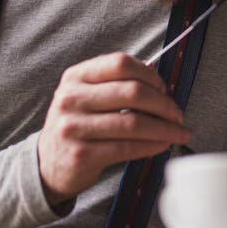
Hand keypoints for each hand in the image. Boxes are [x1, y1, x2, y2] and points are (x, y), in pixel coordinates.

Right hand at [37, 52, 189, 205]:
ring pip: (133, 123)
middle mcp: (71, 98)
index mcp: (76, 76)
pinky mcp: (81, 155)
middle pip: (132, 92)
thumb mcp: (87, 95)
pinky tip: (162, 145)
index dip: (150, 75)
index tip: (165, 89)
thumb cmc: (79, 124)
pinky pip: (126, 148)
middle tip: (178, 114)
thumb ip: (117, 82)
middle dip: (164, 104)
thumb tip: (158, 78)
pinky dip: (151, 146)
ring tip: (178, 132)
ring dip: (164, 128)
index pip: (121, 64)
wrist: (48, 164)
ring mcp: (73, 127)